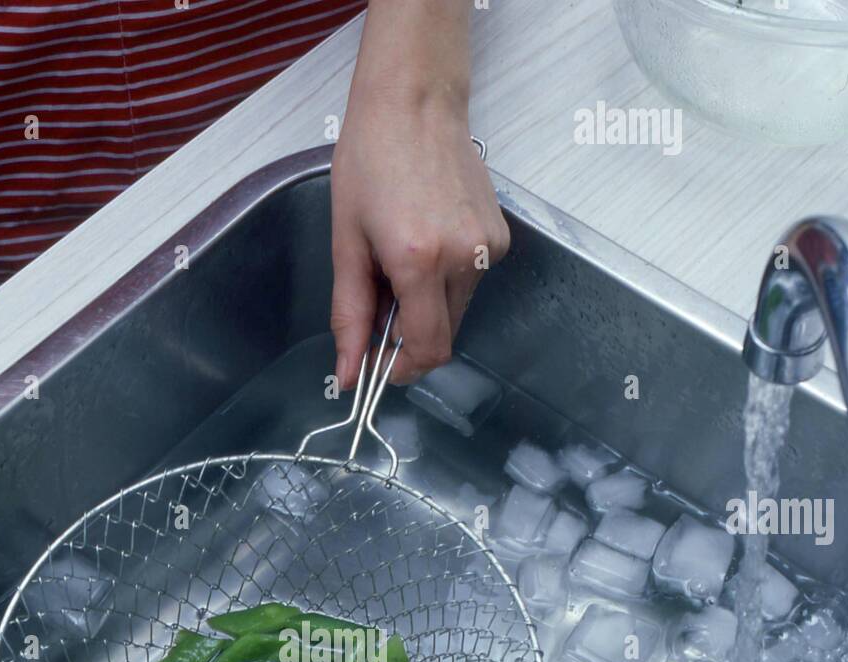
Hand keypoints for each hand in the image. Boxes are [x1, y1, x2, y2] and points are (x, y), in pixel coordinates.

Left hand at [331, 91, 508, 389]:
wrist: (415, 101)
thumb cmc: (372, 158)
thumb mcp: (347, 242)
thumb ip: (350, 315)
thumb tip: (348, 374)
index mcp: (420, 261)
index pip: (427, 349)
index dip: (401, 368)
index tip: (378, 364)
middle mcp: (464, 257)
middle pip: (443, 336)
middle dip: (407, 333)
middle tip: (379, 296)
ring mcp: (488, 247)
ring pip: (456, 311)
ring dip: (425, 305)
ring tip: (399, 258)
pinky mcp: (500, 237)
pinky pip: (470, 282)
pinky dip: (444, 279)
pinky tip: (425, 240)